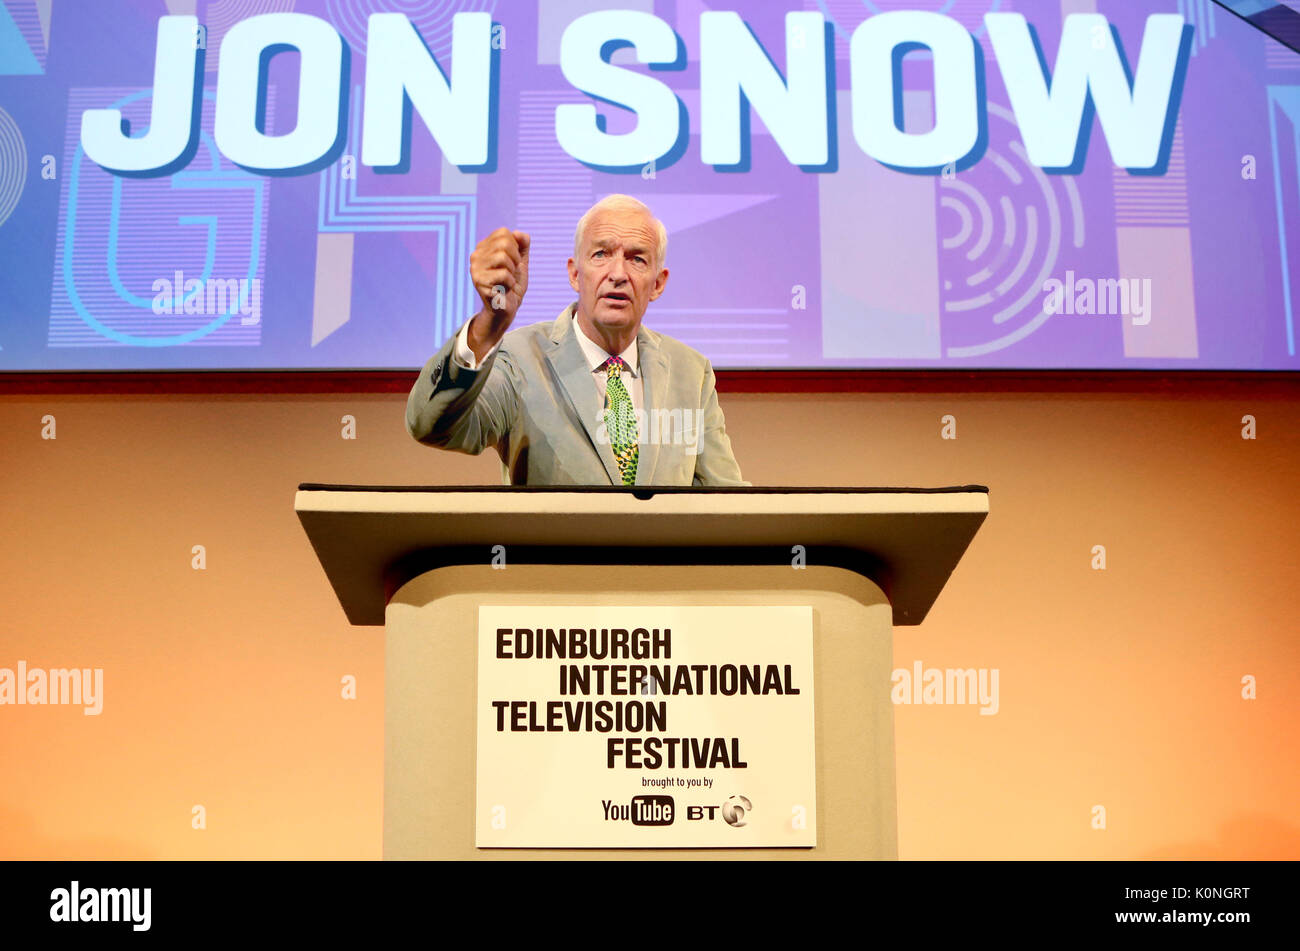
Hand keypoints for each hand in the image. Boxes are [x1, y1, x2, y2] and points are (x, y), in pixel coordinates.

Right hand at [468, 227, 529, 358]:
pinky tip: (504, 289)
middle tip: (511, 272)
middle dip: (515, 259)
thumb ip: (522, 245)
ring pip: (503, 256)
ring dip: (512, 271)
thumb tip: (519, 233)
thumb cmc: (512, 285)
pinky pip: (503, 274)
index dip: (515, 246)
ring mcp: (475, 268)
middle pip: (504, 242)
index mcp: (484, 247)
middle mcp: (476, 255)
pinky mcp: (479, 281)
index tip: (513, 261)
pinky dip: (510, 283)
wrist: (507, 308)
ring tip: (507, 280)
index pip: (503, 233)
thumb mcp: (521, 262)